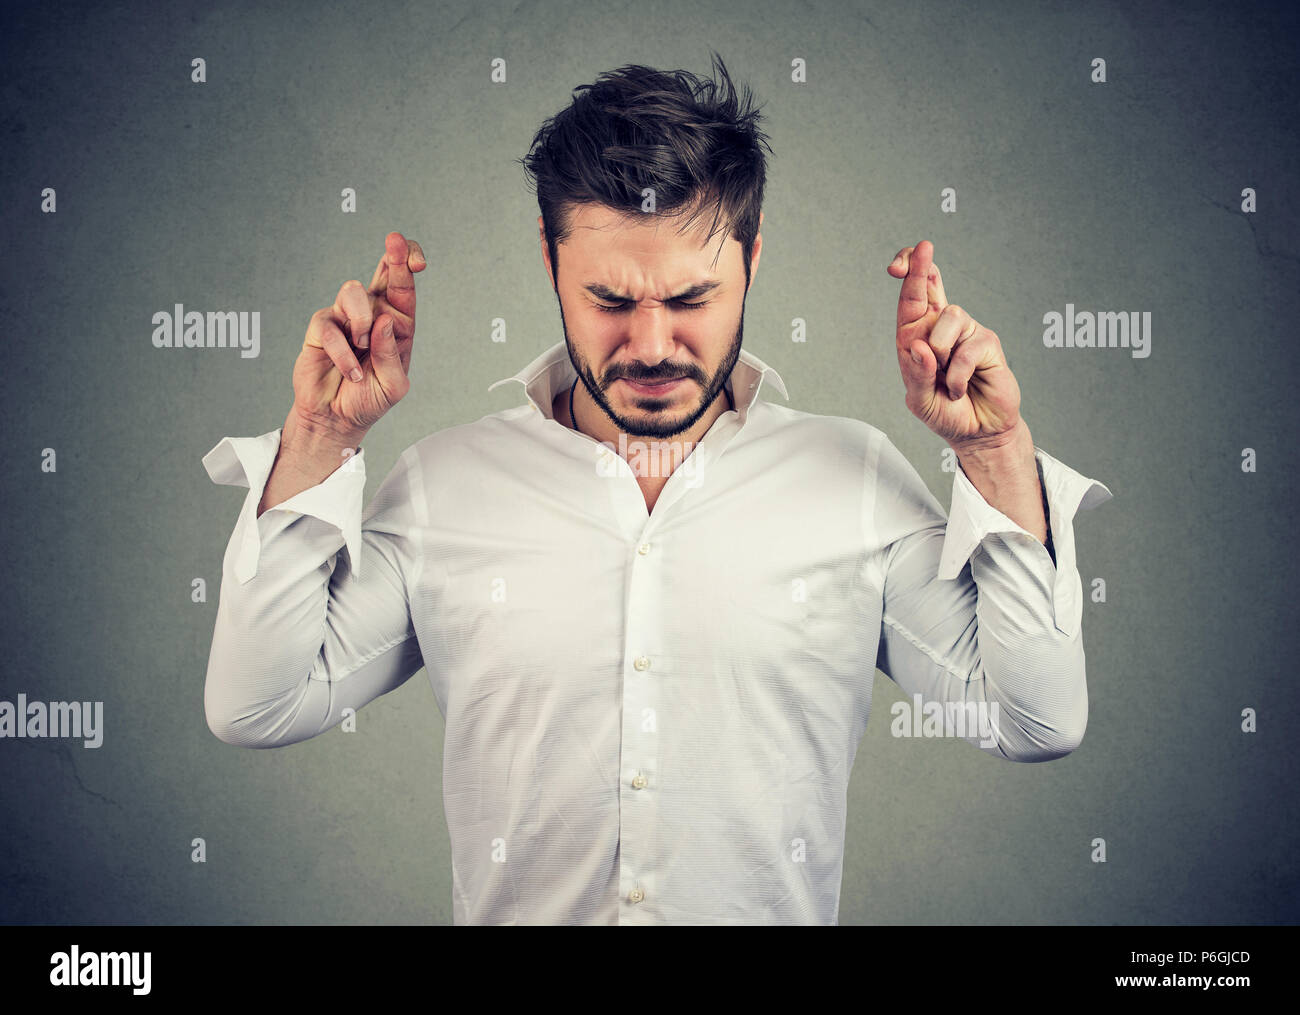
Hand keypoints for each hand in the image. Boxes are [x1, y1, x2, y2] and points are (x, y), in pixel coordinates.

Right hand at [291, 231, 425, 438]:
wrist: (336, 419)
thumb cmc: (368, 401)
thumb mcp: (393, 386)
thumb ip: (391, 355)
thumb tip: (384, 321)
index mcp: (397, 324)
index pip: (404, 286)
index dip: (409, 265)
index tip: (417, 261)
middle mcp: (372, 315)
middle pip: (382, 272)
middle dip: (392, 255)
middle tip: (394, 242)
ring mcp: (346, 318)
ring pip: (353, 291)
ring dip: (361, 321)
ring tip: (362, 348)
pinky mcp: (321, 328)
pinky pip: (330, 325)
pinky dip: (342, 352)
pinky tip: (351, 371)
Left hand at [888, 240, 1021, 447]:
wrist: (976, 432)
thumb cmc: (944, 412)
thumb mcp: (919, 400)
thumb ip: (916, 375)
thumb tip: (920, 346)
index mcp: (915, 335)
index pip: (911, 297)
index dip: (908, 274)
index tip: (898, 264)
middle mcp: (939, 327)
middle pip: (931, 283)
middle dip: (921, 267)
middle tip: (922, 248)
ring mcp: (965, 332)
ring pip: (949, 318)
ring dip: (942, 354)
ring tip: (945, 380)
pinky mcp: (986, 344)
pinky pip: (968, 348)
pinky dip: (958, 376)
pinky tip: (960, 388)